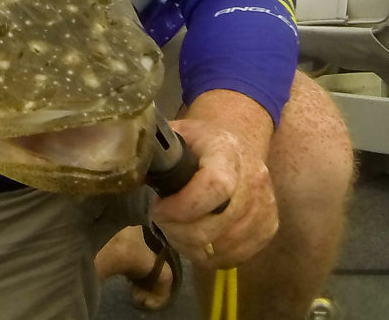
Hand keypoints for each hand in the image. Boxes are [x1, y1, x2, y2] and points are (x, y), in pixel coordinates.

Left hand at [151, 93, 277, 267]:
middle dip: (180, 231)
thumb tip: (120, 158)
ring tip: (174, 229)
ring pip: (226, 247)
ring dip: (192, 246)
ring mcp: (265, 206)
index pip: (215, 186)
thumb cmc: (197, 141)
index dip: (183, 207)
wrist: (235, 142)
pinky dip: (210, 255)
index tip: (158, 209)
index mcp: (226, 150)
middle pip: (219, 225)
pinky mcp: (268, 227)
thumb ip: (153, 148)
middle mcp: (254, 178)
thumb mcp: (174, 132)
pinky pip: (237, 257)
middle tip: (160, 221)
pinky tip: (193, 239)